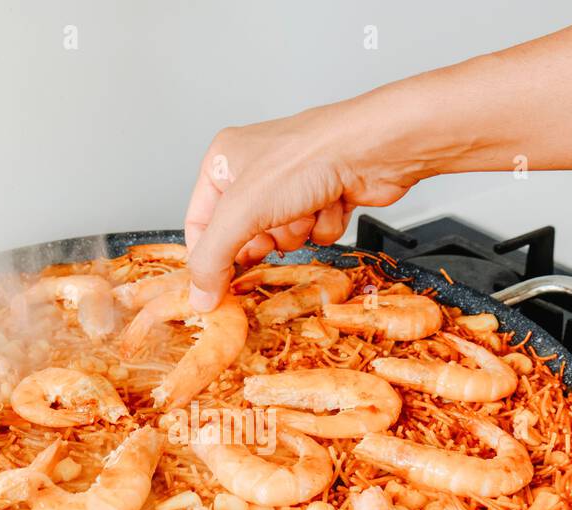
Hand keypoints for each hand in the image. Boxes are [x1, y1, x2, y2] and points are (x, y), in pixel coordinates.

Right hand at [183, 98, 423, 310]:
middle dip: (263, 239)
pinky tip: (331, 203)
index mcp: (225, 161)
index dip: (208, 256)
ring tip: (306, 208)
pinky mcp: (323, 195)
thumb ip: (213, 257)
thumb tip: (200, 296)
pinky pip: (312, 233)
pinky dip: (322, 225)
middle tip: (270, 234)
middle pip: (242, 234)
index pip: (199, 222)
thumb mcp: (242, 212)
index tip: (214, 288)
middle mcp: (255, 170)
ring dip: (296, 232)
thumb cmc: (309, 157)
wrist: (372, 150)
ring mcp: (292, 184)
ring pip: (281, 236)